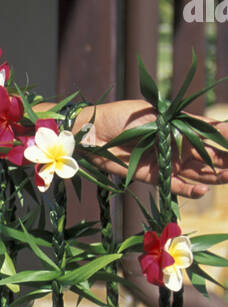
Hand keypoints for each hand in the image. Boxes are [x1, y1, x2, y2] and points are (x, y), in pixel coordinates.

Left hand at [83, 99, 227, 198]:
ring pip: (196, 172)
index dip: (224, 136)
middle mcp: (176, 145)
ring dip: (214, 176)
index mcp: (178, 126)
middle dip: (225, 160)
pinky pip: (175, 185)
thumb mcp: (155, 115)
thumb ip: (183, 125)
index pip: (208, 133)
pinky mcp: (153, 176)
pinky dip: (189, 189)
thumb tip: (212, 127)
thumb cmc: (122, 117)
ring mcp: (166, 161)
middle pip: (207, 156)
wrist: (92, 133)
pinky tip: (204, 190)